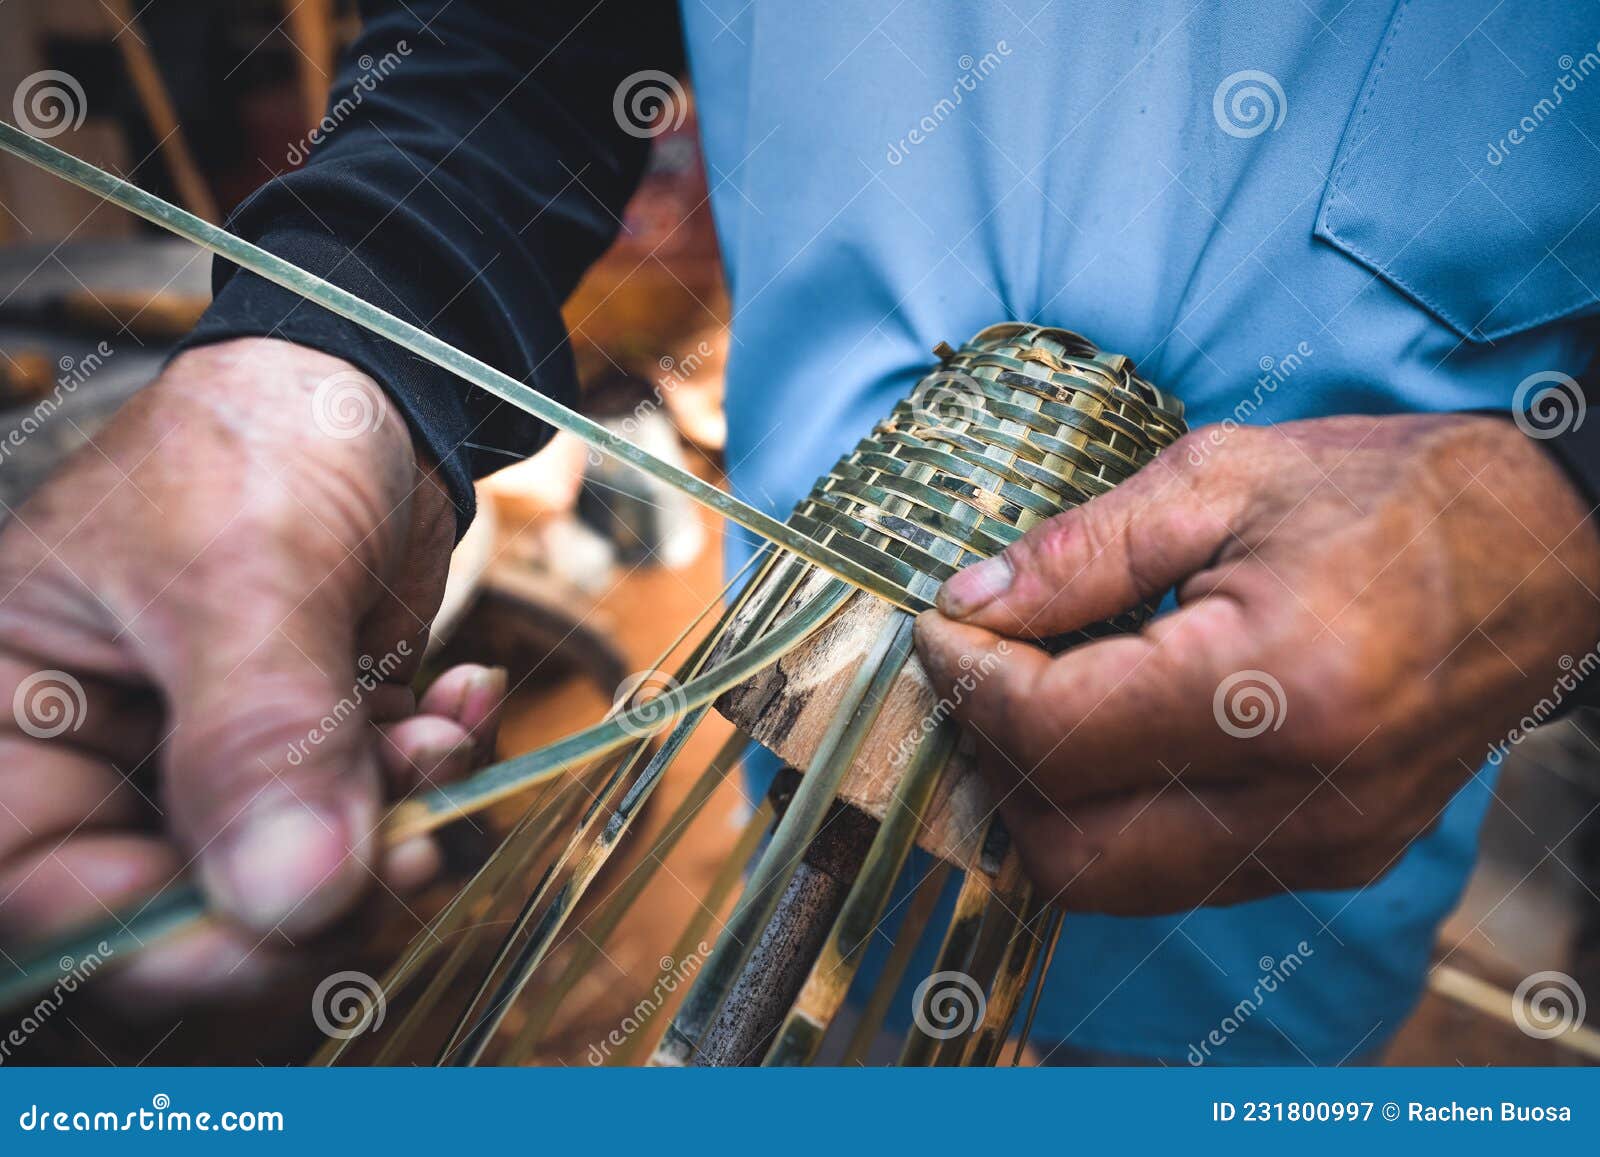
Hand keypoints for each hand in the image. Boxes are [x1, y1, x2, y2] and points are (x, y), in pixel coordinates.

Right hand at [0, 338, 503, 1004]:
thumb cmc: (254, 440)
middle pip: (181, 911)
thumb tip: (292, 898)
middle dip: (312, 891)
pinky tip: (461, 702)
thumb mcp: (242, 571)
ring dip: (388, 829)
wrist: (361, 388)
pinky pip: (370, 815)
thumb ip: (258, 735)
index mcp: (13, 716)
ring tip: (439, 743)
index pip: (40, 897)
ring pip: (294, 875)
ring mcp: (212, 764)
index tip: (292, 926)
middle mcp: (101, 761)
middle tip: (412, 849)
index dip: (159, 944)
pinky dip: (426, 775)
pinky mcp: (308, 752)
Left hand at [915, 414, 1599, 913]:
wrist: (1549, 550)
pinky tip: (1111, 739)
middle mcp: (1304, 797)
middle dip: (993, 764)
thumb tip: (967, 606)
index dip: (967, 682)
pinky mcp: (1336, 859)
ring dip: (1045, 806)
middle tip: (980, 676)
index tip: (944, 629)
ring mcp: (1326, 846)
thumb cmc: (1391, 494)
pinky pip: (1176, 876)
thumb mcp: (1221, 478)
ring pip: (1113, 885)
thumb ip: (1079, 553)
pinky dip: (1114, 822)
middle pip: (1065, 847)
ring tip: (1037, 705)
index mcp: (1274, 685)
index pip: (1054, 732)